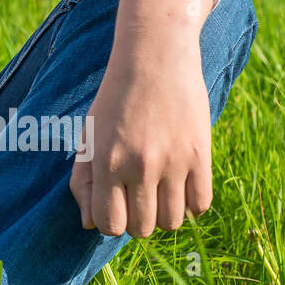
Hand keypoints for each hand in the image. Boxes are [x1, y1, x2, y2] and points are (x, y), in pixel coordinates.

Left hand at [69, 0, 217, 237]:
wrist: (154, 56)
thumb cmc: (115, 98)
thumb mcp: (89, 135)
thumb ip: (83, 180)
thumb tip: (87, 224)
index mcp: (106, 161)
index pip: (108, 223)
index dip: (111, 221)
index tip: (115, 205)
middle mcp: (139, 165)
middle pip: (142, 229)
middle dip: (138, 219)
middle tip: (138, 196)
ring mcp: (172, 162)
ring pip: (172, 223)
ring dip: (164, 213)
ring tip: (159, 190)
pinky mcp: (200, 155)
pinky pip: (200, 205)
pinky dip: (190, 202)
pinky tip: (180, 183)